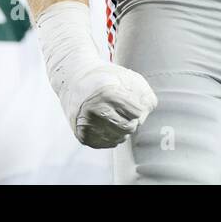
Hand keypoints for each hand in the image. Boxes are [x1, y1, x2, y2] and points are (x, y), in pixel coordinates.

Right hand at [36, 1, 156, 148]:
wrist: (74, 80)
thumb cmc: (106, 78)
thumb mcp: (129, 77)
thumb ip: (146, 96)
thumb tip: (144, 117)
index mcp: (108, 94)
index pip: (137, 112)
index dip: (137, 106)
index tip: (129, 99)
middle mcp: (95, 111)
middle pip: (129, 127)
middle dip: (132, 119)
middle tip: (122, 108)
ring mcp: (87, 125)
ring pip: (120, 138)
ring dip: (122, 128)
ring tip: (113, 113)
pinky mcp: (83, 136)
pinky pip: (109, 143)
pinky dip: (112, 134)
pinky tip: (105, 121)